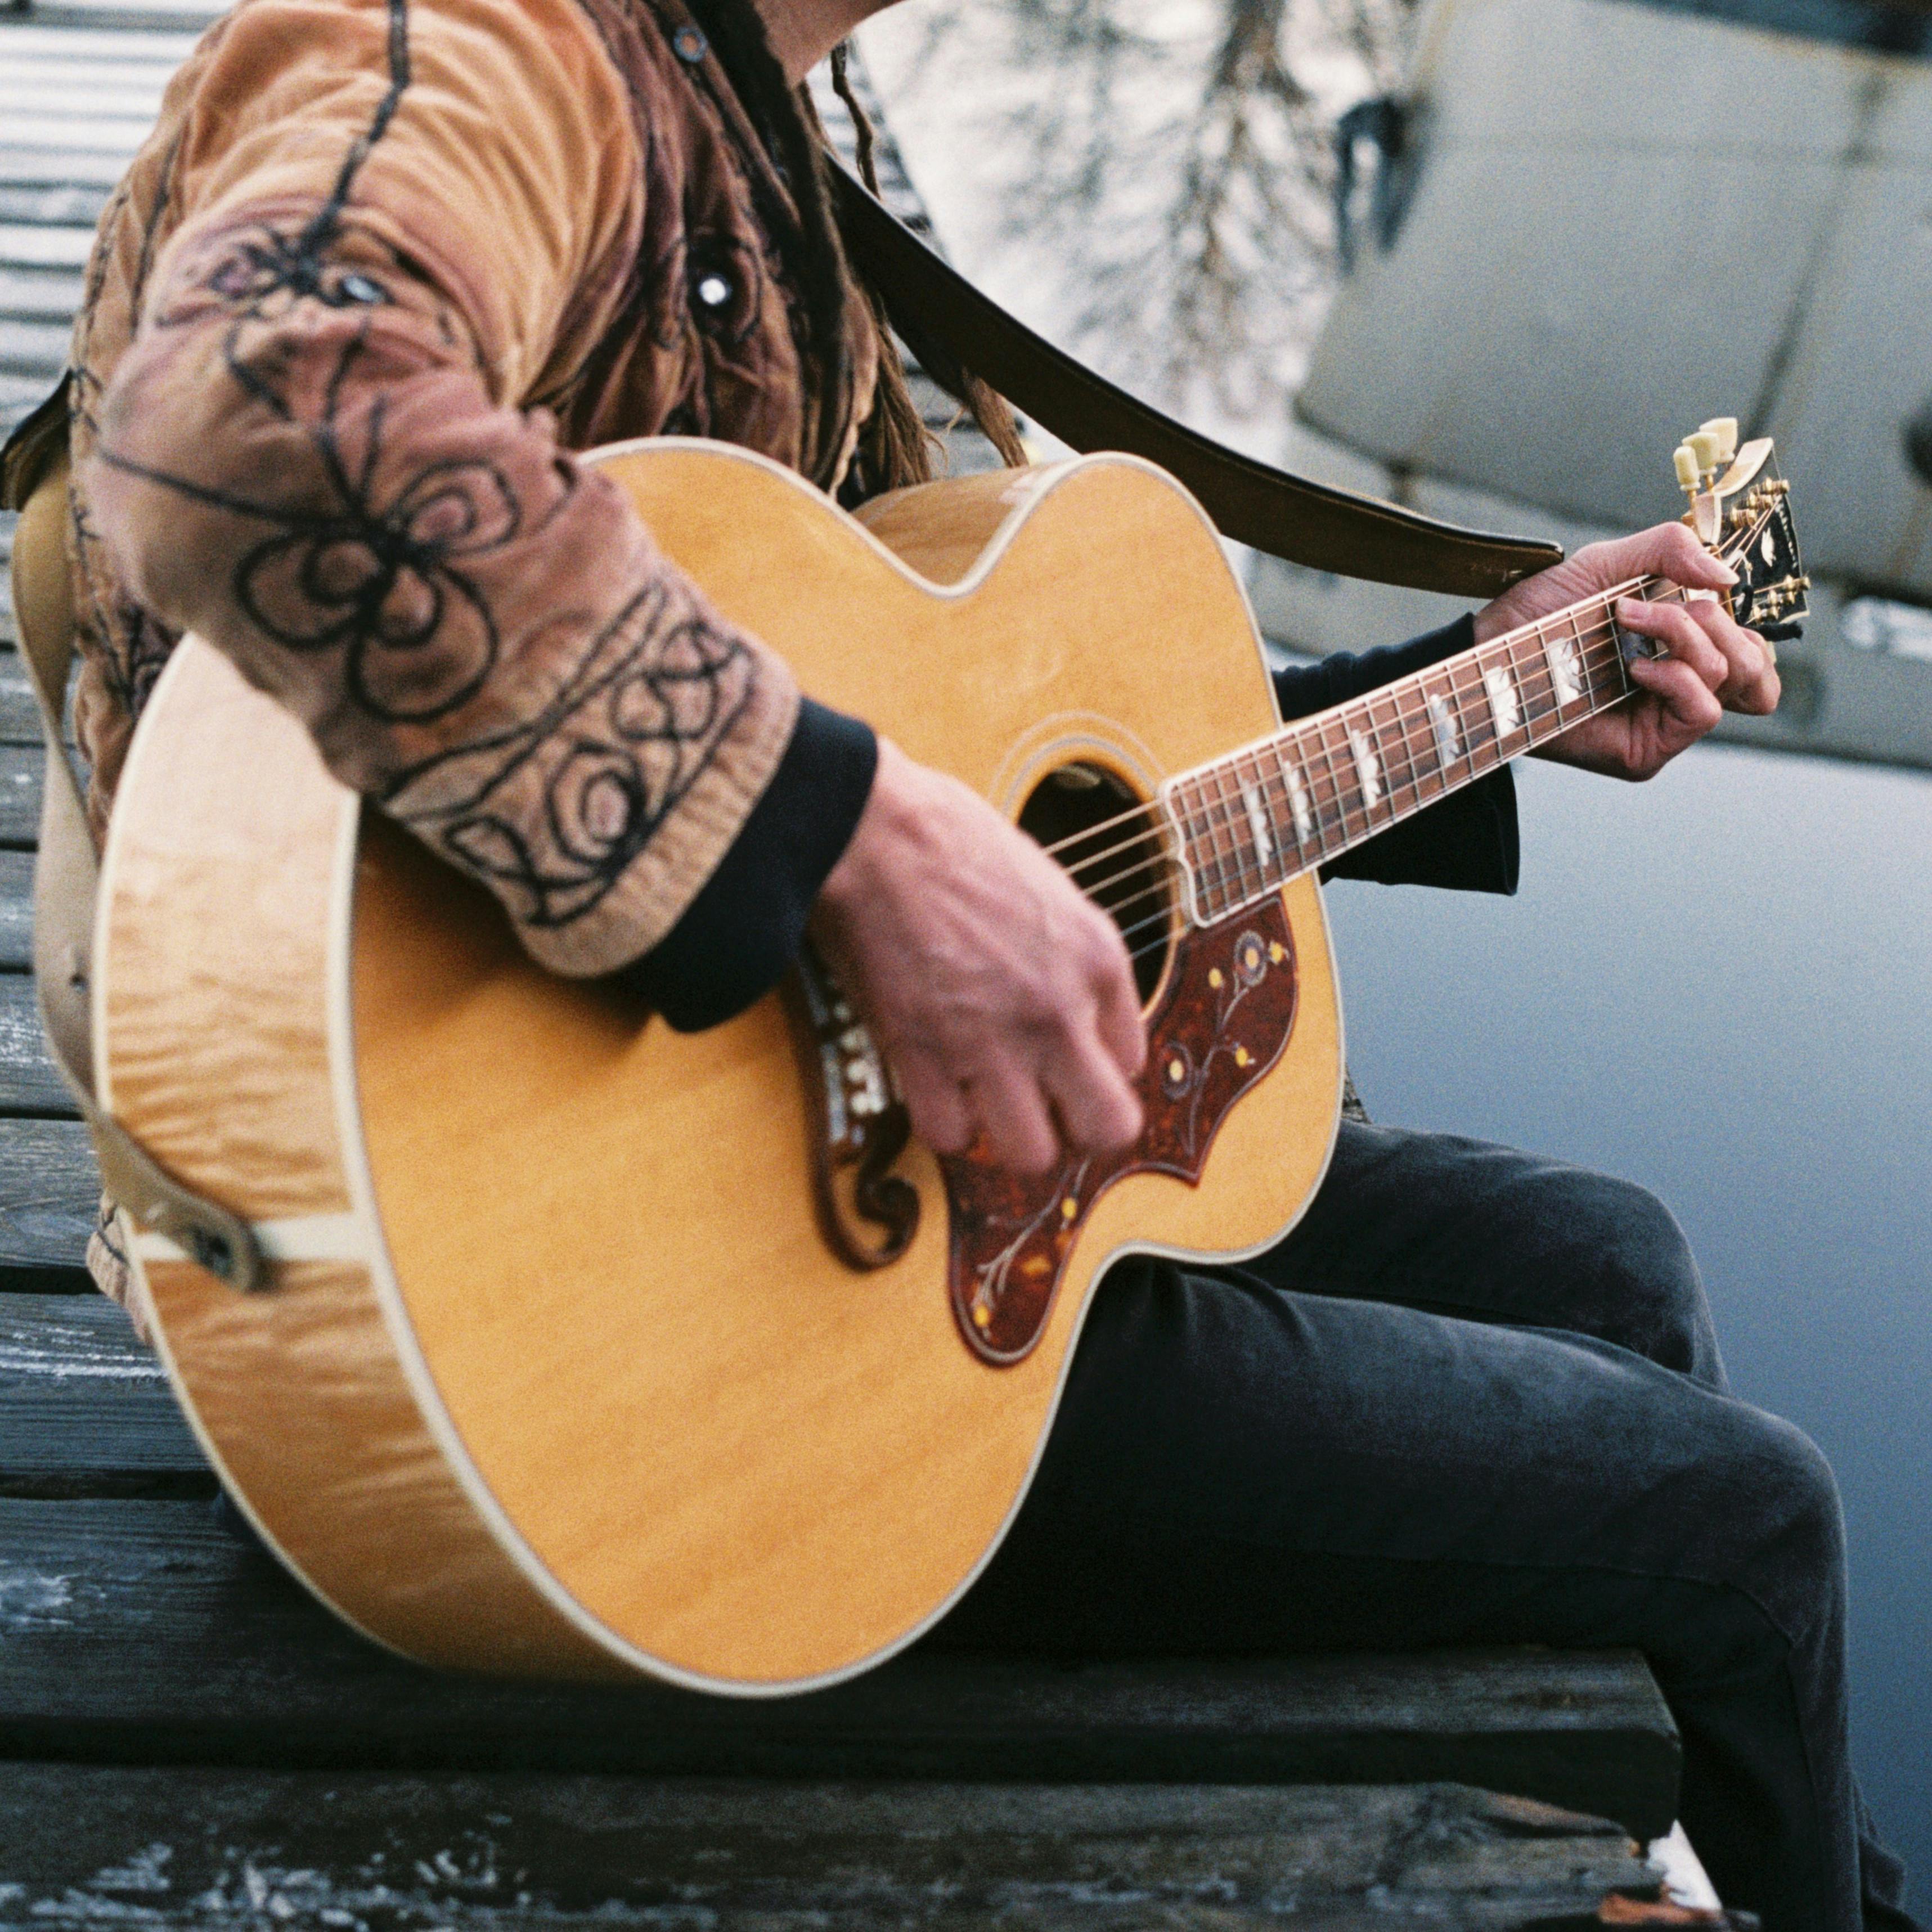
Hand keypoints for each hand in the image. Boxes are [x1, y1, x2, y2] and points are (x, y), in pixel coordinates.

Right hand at [813, 739, 1146, 1172]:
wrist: (872, 828)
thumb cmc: (949, 839)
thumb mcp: (1050, 887)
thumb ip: (1076, 958)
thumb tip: (1086, 1021)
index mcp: (1098, 956)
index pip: (1132, 1061)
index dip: (1095, 1066)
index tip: (1063, 1058)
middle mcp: (1059, 1007)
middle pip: (1106, 1127)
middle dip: (1076, 1127)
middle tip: (1044, 1106)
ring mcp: (993, 1037)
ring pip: (1032, 1153)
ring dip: (1009, 1138)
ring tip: (988, 1105)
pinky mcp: (925, 1053)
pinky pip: (950, 1135)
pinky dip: (943, 1123)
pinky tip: (937, 1089)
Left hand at [1473, 521, 1779, 780]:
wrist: (1496, 644)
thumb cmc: (1544, 608)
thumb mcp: (1612, 561)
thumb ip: (1672, 550)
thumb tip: (1728, 578)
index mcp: (1683, 652)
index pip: (1752, 653)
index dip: (1742, 624)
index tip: (1698, 594)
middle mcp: (1679, 691)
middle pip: (1753, 666)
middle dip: (1713, 622)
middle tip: (1649, 607)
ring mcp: (1664, 723)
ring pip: (1730, 680)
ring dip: (1686, 636)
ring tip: (1629, 623)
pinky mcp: (1645, 752)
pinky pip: (1701, 713)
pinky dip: (1677, 677)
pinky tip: (1635, 666)